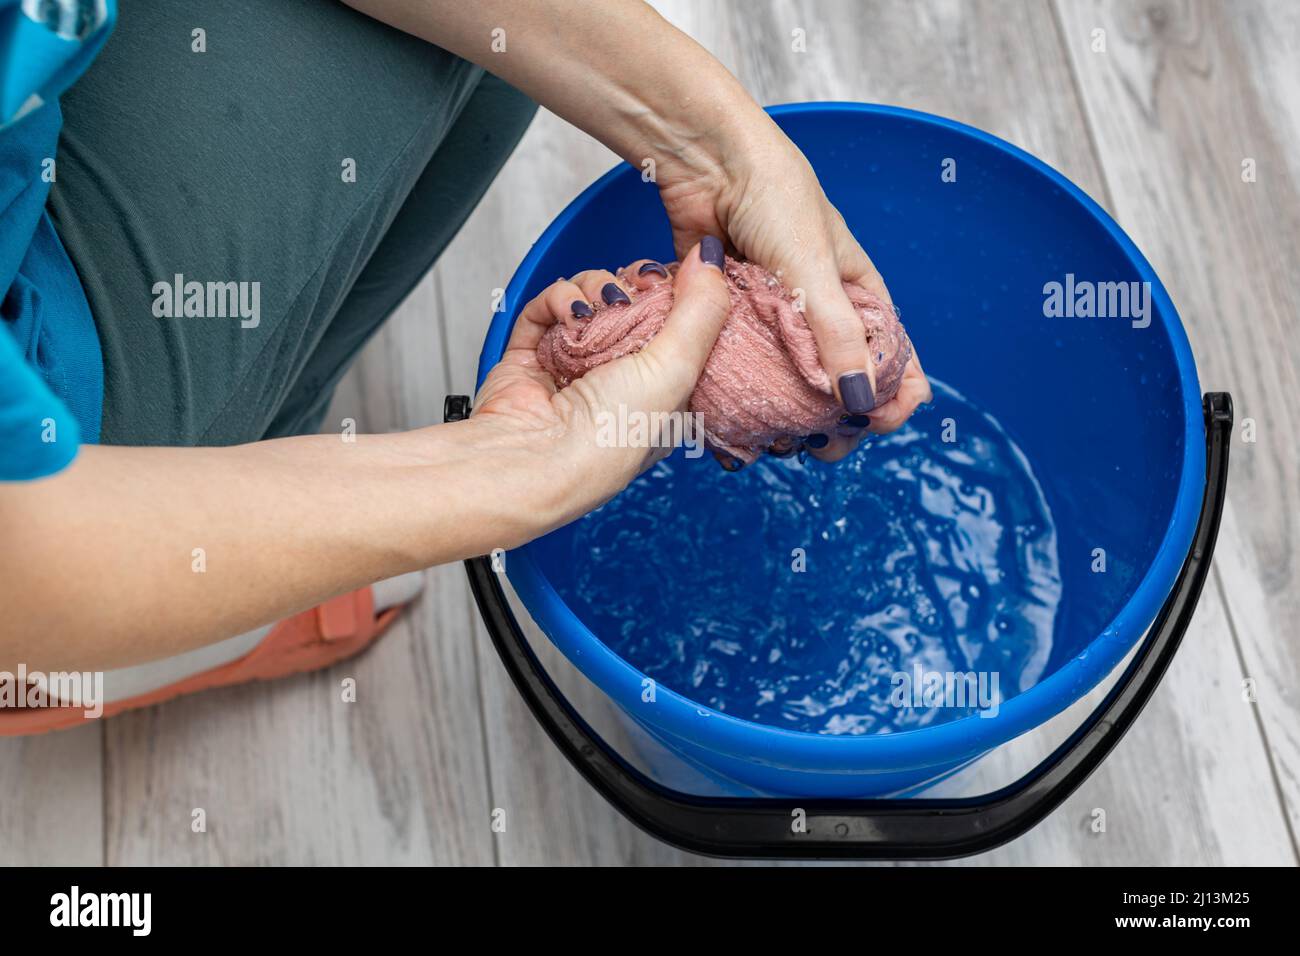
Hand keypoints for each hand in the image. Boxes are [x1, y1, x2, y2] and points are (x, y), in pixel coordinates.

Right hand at [471, 242, 730, 524]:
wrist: (532, 458)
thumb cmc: (607, 439)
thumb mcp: (676, 371)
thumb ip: (700, 311)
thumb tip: (711, 259)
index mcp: (663, 395)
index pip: (679, 330)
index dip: (680, 298)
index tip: (681, 276)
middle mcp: (619, 380)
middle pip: (634, 306)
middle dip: (634, 287)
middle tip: (635, 286)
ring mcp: (574, 365)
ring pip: (591, 299)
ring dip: (595, 289)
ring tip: (598, 305)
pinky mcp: (533, 353)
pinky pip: (548, 307)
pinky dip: (558, 299)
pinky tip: (569, 313)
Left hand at [657, 119, 931, 462]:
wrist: (706, 161)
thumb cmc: (774, 199)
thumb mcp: (815, 270)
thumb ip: (836, 334)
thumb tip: (856, 400)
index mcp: (856, 293)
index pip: (890, 355)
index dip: (892, 394)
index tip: (878, 425)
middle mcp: (818, 308)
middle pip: (836, 378)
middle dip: (834, 419)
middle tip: (821, 448)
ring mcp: (773, 316)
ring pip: (785, 380)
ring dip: (784, 414)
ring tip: (778, 443)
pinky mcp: (729, 317)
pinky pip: (738, 365)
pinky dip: (739, 394)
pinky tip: (732, 423)